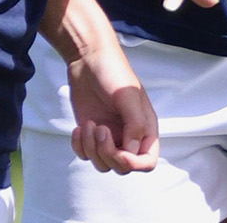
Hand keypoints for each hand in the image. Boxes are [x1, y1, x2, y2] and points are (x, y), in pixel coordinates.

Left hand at [66, 40, 159, 174]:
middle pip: (122, 167)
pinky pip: (86, 155)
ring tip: (88, 125)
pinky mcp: (90, 134)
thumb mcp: (128, 96)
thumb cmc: (113, 72)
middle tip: (99, 129)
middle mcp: (129, 136)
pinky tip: (79, 128)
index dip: (134, 164)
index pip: (147, 162)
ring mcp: (109, 136)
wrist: (88, 58)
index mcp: (145, 128)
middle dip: (108, 154)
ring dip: (92, 149)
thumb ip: (135, 125)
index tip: (120, 153)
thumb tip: (130, 152)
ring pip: (103, 164)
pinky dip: (79, 147)